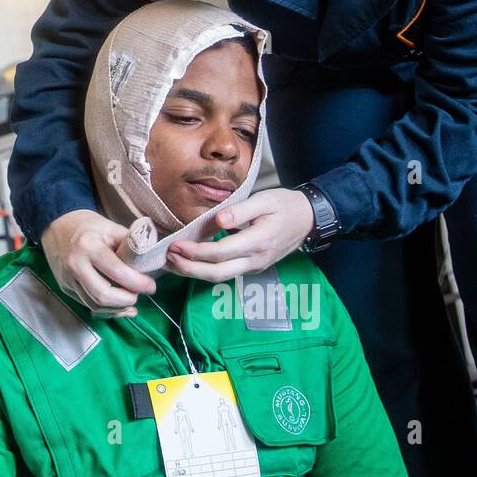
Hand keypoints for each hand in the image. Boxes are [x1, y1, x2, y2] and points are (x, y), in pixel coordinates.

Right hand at [40, 209, 156, 315]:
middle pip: (104, 295)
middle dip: (127, 300)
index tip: (151, 286)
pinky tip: (119, 307)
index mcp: (89, 246)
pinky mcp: (65, 287)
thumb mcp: (112, 228)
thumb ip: (132, 245)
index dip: (138, 284)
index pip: (118, 272)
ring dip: (117, 308)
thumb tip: (153, 262)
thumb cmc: (89, 226)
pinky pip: (87, 305)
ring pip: (95, 305)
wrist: (58, 226)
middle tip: (139, 295)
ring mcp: (68, 278)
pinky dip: (106, 310)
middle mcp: (75, 265)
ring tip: (131, 301)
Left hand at [165, 188, 315, 281]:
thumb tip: (218, 221)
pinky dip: (205, 270)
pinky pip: (225, 273)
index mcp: (258, 241)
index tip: (177, 244)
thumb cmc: (286, 206)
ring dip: (194, 273)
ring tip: (172, 262)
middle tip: (168, 258)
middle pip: (217, 273)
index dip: (196, 252)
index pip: (221, 253)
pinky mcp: (251, 267)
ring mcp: (254, 266)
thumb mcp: (265, 199)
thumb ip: (240, 210)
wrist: (307, 220)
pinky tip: (190, 262)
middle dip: (189, 268)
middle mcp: (255, 259)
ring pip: (220, 277)